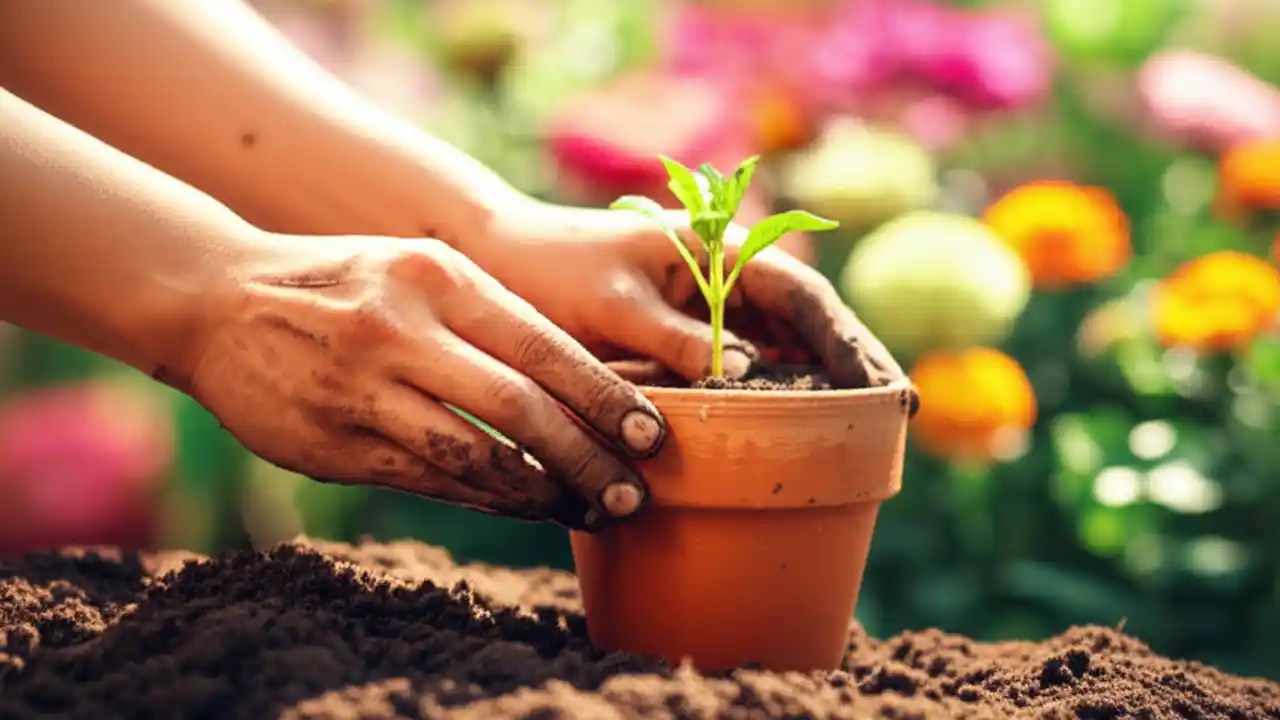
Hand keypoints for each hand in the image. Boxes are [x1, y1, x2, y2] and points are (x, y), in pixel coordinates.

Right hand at [183, 235, 665, 528]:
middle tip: (631, 493)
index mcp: (439, 276)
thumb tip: (579, 385)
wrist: (216, 300)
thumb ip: (489, 318)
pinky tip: (522, 507)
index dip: (605, 396)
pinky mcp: (336, 441)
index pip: (543, 344)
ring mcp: (364, 390)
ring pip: (475, 456)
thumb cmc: (342, 284)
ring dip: (540, 492)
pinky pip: (429, 480)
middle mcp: (403, 330)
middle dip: (587, 457)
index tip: (652, 434)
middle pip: (520, 407)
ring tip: (586, 510)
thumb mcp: (419, 270)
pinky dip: (485, 499)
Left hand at [467, 201, 915, 408]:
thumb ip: (672, 334)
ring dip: (826, 377)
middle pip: (807, 319)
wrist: (500, 261)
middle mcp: (723, 273)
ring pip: (785, 341)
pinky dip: (781, 387)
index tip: (880, 384)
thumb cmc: (551, 271)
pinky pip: (748, 360)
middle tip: (900, 412)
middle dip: (853, 360)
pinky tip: (803, 422)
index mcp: (714, 249)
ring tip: (870, 425)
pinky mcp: (689, 331)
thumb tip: (744, 369)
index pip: (799, 293)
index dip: (845, 339)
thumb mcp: (611, 302)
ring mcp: (709, 303)